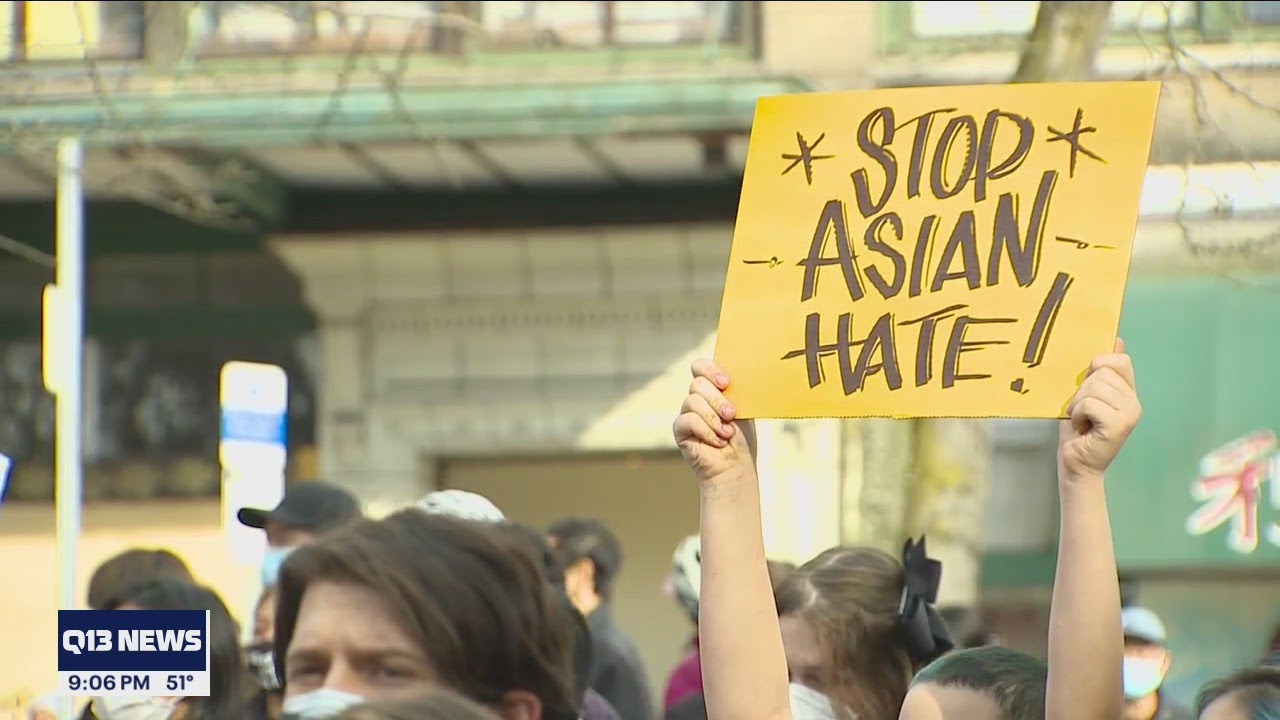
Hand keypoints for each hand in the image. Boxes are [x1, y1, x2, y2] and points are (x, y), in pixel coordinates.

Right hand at [673, 359, 756, 483]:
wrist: (735, 464)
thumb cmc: (741, 437)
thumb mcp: (743, 409)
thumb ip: (734, 391)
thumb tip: (730, 378)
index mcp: (712, 388)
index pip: (700, 367)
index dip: (710, 371)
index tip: (726, 383)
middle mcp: (697, 398)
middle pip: (697, 384)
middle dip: (717, 400)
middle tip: (731, 414)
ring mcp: (686, 413)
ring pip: (692, 401)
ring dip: (713, 418)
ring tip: (727, 433)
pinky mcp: (680, 429)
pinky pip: (687, 420)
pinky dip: (706, 431)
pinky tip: (718, 441)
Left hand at [1058, 339, 1141, 483]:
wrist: (1075, 463)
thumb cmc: (1077, 429)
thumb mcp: (1084, 394)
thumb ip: (1099, 372)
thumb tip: (1117, 340)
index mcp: (1127, 392)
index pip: (1119, 360)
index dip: (1098, 366)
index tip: (1086, 385)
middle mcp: (1133, 402)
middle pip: (1102, 372)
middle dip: (1081, 390)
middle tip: (1081, 410)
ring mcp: (1130, 413)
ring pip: (1094, 387)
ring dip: (1078, 403)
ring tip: (1081, 419)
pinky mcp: (1120, 425)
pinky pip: (1090, 403)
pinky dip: (1078, 414)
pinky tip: (1082, 427)